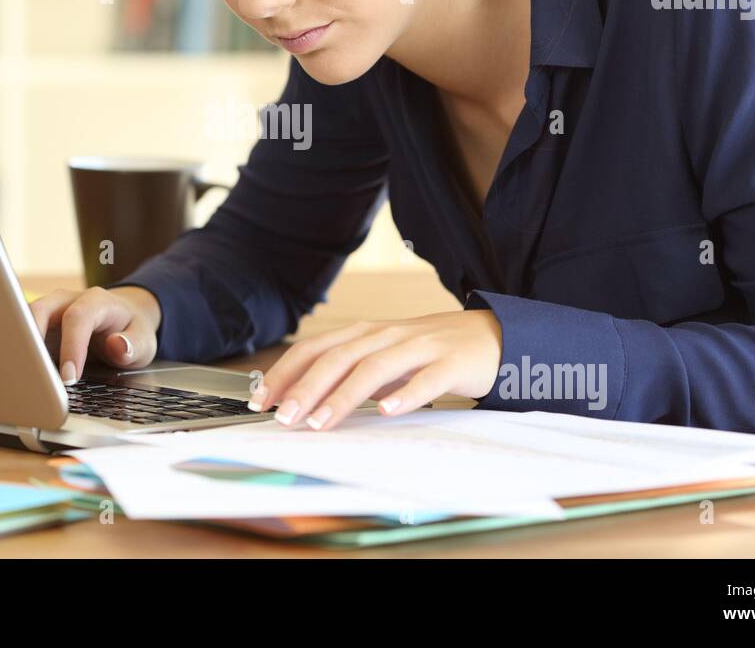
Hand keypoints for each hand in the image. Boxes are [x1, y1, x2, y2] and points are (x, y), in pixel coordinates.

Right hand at [28, 285, 161, 383]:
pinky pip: (23, 335)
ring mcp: (50, 311)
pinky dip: (20, 353)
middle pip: (40, 311)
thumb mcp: (144, 341)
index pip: (78, 318)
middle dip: (35, 344)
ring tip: (24, 378)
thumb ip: (134, 345)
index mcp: (96, 301)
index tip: (69, 377)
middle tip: (38, 378)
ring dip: (21, 348)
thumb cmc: (131, 330)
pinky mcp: (38, 326)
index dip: (71, 346)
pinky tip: (22, 374)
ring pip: (23, 320)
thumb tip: (118, 345)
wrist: (124, 319)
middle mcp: (68, 300)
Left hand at [248, 309, 502, 430]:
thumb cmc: (429, 351)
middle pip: (339, 358)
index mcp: (366, 333)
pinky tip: (388, 412)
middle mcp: (387, 335)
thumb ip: (348, 373)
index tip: (261, 399)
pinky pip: (426, 379)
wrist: (492, 336)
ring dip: (344, 396)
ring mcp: (420, 347)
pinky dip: (405, 395)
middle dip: (306, 387)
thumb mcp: (383, 357)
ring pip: (375, 368)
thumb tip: (301, 398)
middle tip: (284, 418)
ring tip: (321, 422)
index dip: (286, 372)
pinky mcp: (451, 364)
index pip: (315, 348)